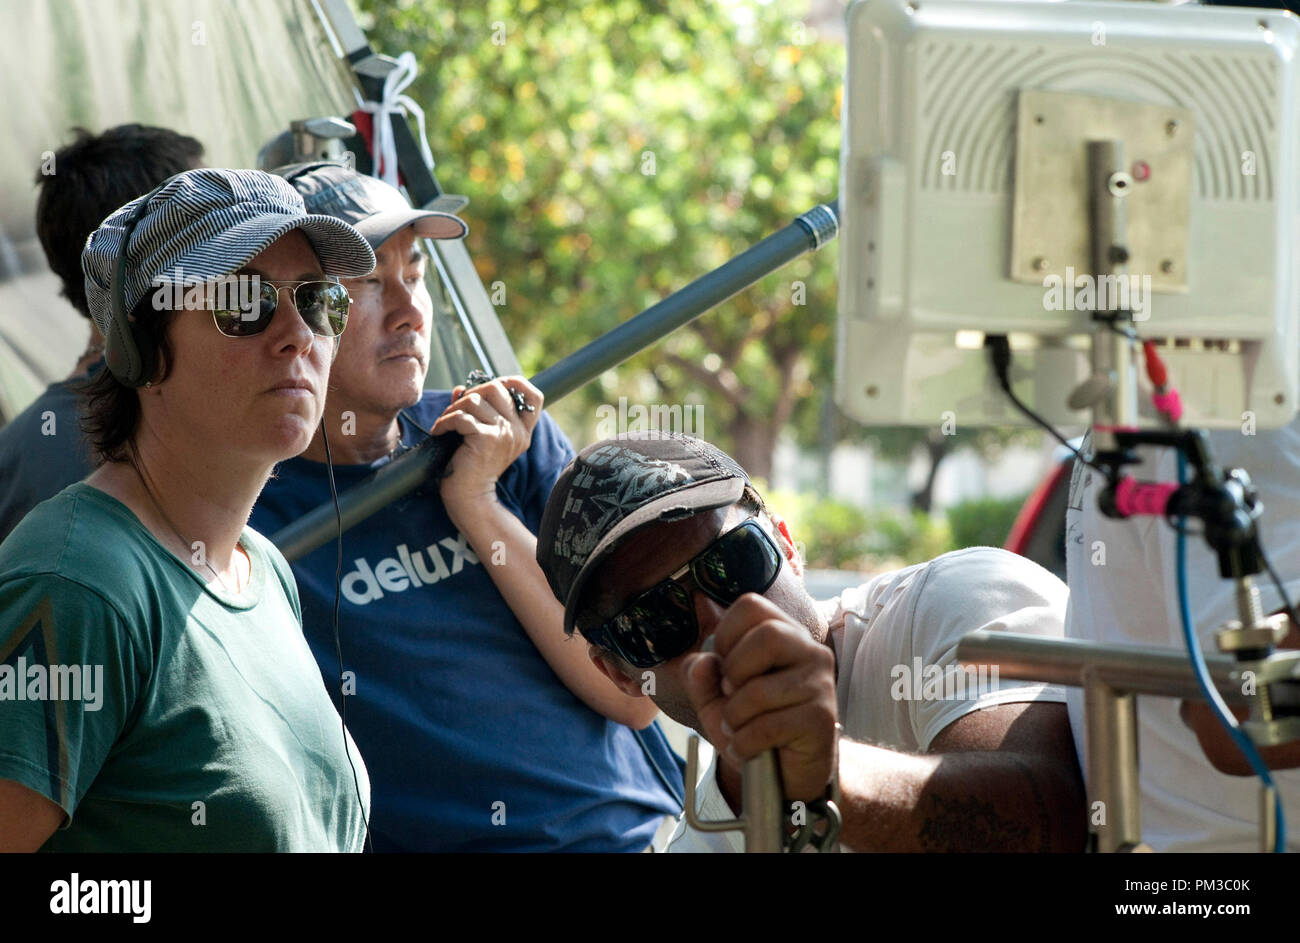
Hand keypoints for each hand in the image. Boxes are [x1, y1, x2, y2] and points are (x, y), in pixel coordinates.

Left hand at [430, 377, 542, 505]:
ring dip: (453, 409)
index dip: (513, 383)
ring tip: (446, 424)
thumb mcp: (481, 435)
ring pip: (474, 400)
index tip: (490, 389)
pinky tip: (439, 432)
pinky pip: (461, 416)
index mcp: (522, 430)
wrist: (470, 497)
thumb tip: (460, 388)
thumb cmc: (472, 467)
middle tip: (457, 410)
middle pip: (497, 388)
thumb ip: (476, 409)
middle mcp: (518, 431)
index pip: (534, 396)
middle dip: (471, 393)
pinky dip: (444, 422)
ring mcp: (505, 434)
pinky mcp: (487, 439)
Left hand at [680, 593, 838, 801]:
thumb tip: (701, 662)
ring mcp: (820, 684)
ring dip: (735, 716)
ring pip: (761, 689)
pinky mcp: (822, 718)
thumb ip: (700, 678)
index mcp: (784, 634)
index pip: (751, 606)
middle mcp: (809, 651)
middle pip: (767, 635)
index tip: (724, 667)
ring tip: (737, 729)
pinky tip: (747, 748)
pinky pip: (769, 726)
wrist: (787, 776)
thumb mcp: (715, 701)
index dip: (726, 634)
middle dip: (735, 671)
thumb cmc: (754, 726)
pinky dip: (746, 742)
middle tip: (731, 695)